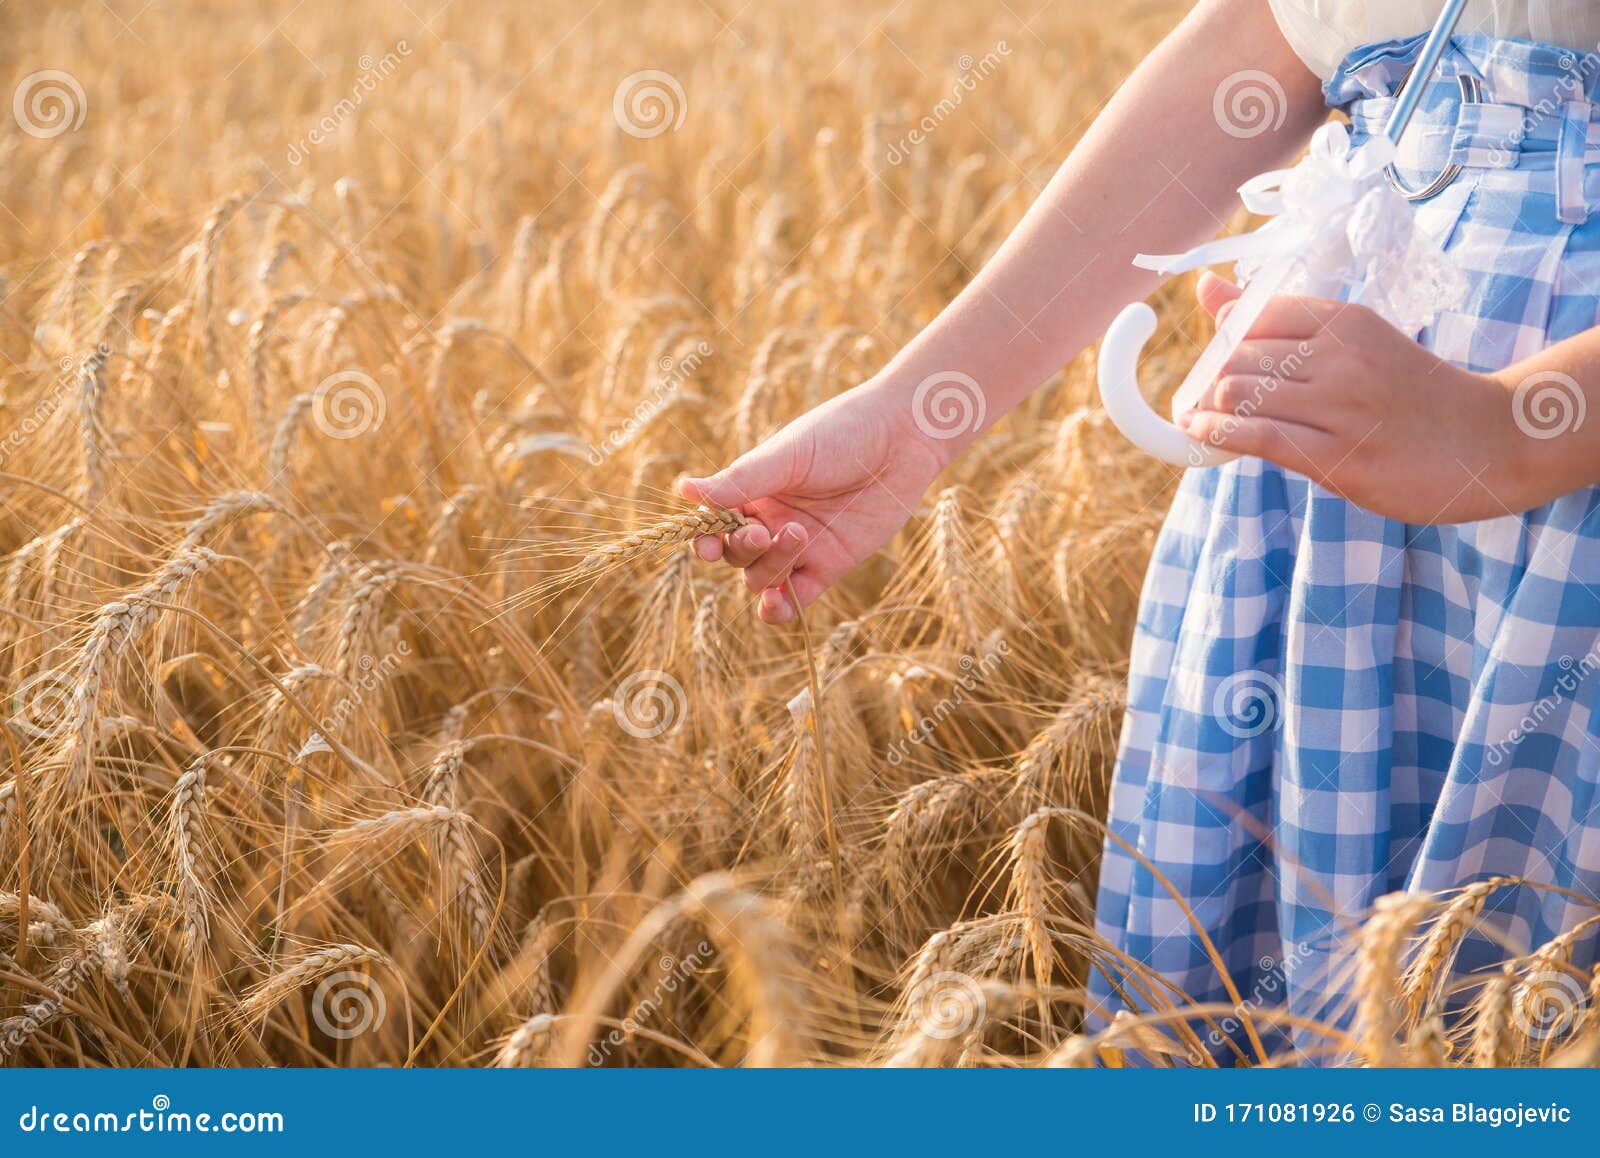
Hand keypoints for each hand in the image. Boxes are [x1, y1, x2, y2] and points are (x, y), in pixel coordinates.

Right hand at [679, 381, 949, 623]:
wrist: (903, 438)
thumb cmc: (843, 433)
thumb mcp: (788, 455)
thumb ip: (740, 480)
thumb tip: (683, 490)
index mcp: (754, 491)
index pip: (716, 525)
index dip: (706, 540)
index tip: (707, 544)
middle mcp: (771, 520)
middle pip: (736, 555)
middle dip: (742, 549)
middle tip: (761, 530)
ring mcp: (800, 546)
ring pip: (762, 578)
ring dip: (770, 566)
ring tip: (798, 533)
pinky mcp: (830, 565)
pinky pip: (796, 598)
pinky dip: (780, 609)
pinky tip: (776, 604)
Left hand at [1178, 272, 1532, 523]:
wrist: (1491, 441)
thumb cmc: (1412, 394)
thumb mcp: (1354, 342)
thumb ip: (1278, 320)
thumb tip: (1205, 289)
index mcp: (1345, 322)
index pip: (1254, 316)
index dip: (1222, 344)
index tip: (1214, 368)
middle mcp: (1341, 358)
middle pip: (1238, 358)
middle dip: (1210, 382)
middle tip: (1201, 402)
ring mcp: (1341, 407)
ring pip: (1238, 395)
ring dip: (1207, 411)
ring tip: (1200, 422)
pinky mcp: (1339, 457)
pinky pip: (1257, 437)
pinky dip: (1216, 434)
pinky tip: (1202, 434)